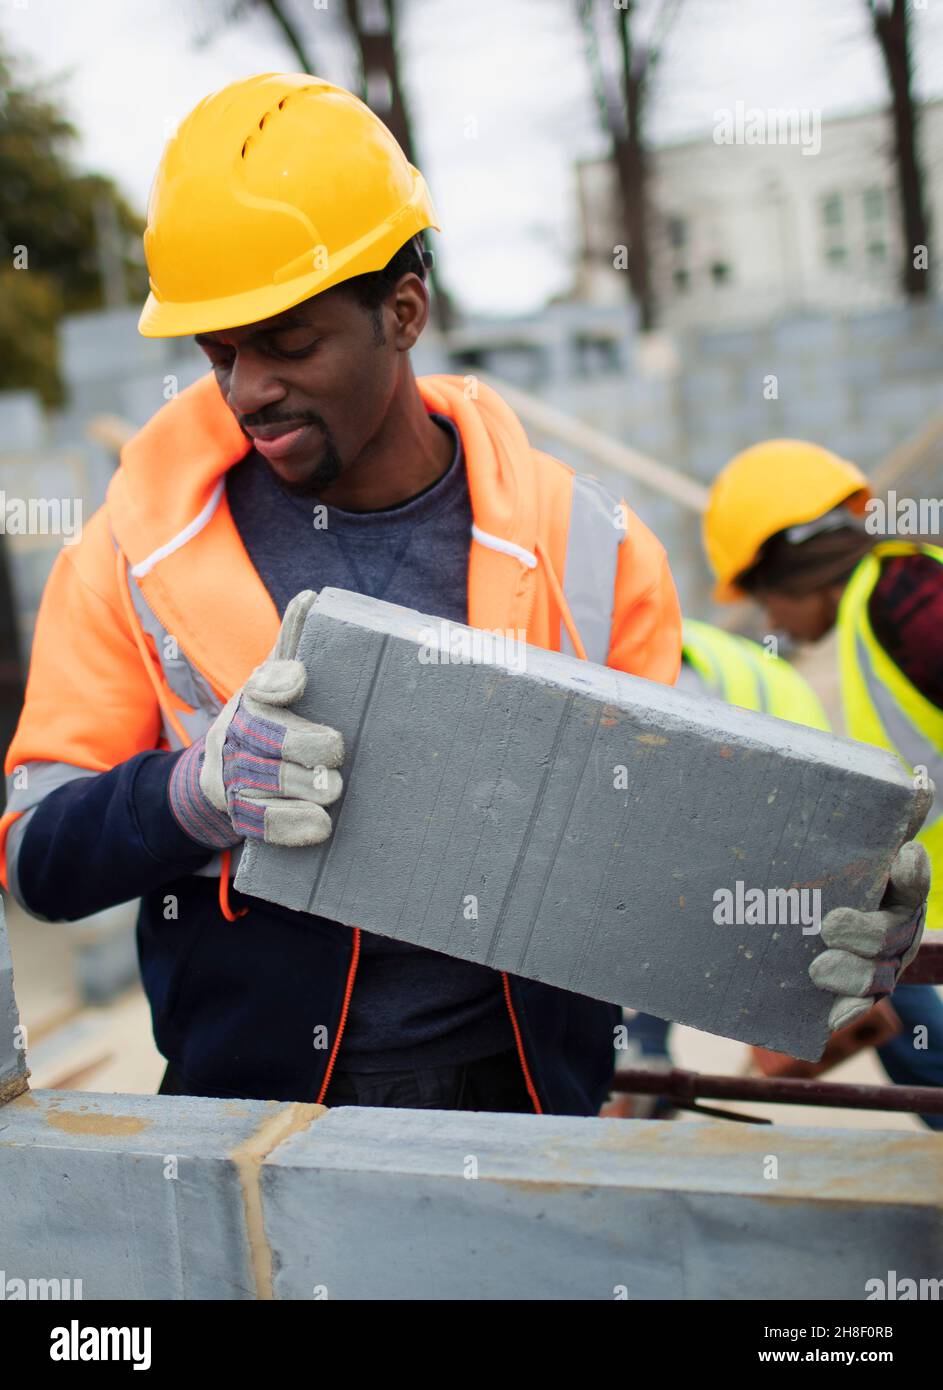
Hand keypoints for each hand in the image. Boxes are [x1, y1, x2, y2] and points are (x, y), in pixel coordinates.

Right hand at [169, 591, 344, 848]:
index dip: (278, 680)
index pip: (260, 685)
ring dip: (304, 786)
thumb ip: (292, 646)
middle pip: (268, 738)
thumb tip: (310, 598)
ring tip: (334, 788)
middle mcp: (233, 734)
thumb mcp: (271, 681)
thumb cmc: (264, 718)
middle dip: (306, 744)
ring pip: (266, 780)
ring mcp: (232, 775)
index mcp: (249, 698)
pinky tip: (322, 825)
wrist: (218, 772)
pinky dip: (293, 825)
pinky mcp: (238, 813)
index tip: (299, 679)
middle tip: (336, 750)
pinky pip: (262, 822)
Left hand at [808, 840, 930, 1030]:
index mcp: (900, 894)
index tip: (906, 855)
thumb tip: (914, 792)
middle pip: (891, 934)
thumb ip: (877, 829)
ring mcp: (883, 964)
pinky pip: (858, 1006)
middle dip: (864, 932)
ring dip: (851, 975)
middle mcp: (898, 930)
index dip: (914, 872)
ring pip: (878, 976)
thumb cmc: (839, 880)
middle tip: (829, 925)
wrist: (822, 917)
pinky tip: (830, 1017)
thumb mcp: (855, 854)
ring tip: (818, 970)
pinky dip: (846, 1011)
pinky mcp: (862, 992)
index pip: (913, 882)